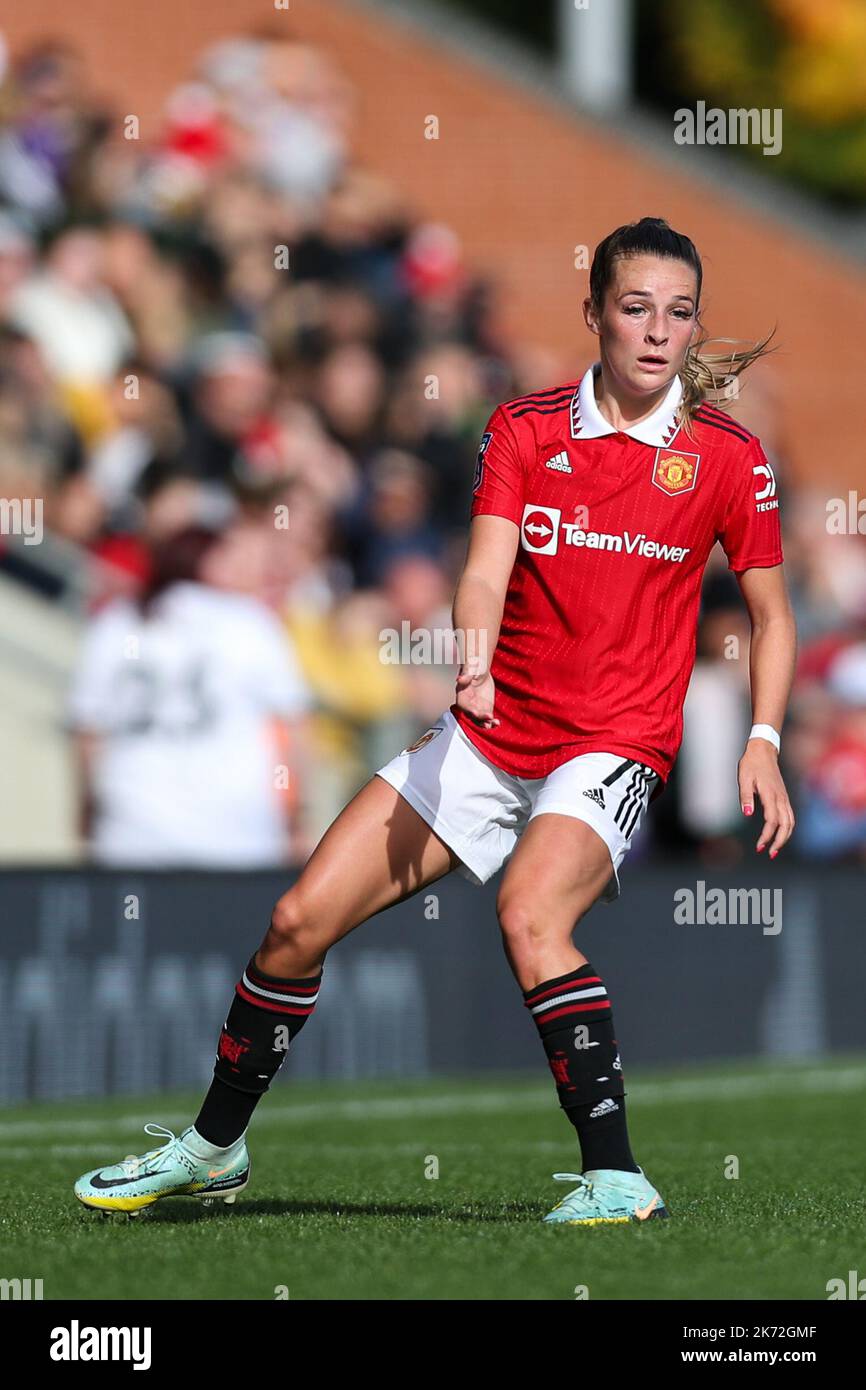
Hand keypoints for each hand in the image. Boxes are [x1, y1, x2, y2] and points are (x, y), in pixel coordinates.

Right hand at [455, 659, 498, 729]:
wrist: (481, 669)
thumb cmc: (474, 666)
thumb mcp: (471, 668)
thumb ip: (465, 674)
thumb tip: (459, 679)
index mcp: (461, 694)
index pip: (462, 705)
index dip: (468, 710)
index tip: (475, 713)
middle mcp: (467, 703)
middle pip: (471, 714)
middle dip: (479, 718)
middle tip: (489, 717)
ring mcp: (476, 708)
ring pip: (479, 719)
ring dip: (486, 723)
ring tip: (495, 723)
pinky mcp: (484, 709)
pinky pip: (487, 718)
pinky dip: (492, 722)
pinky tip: (497, 723)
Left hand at [738, 739, 794, 857]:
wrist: (764, 751)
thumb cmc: (751, 764)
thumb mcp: (743, 778)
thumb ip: (746, 797)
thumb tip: (747, 814)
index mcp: (770, 795)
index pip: (771, 821)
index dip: (766, 836)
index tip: (758, 846)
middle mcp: (781, 798)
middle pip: (786, 825)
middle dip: (779, 842)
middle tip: (769, 854)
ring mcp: (784, 798)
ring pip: (790, 822)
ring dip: (785, 837)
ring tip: (774, 849)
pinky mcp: (784, 797)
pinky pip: (790, 816)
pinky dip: (787, 829)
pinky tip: (780, 836)